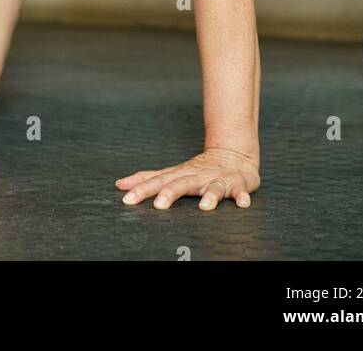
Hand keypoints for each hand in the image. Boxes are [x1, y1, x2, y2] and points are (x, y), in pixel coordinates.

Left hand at [116, 147, 259, 211]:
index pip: (158, 181)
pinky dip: (242, 196)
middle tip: (159, 205)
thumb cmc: (198, 170)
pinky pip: (240, 190)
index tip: (127, 199)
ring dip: (210, 196)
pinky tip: (243, 203)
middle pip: (182, 183)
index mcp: (180, 175)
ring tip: (205, 206)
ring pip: (213, 188)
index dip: (143, 190)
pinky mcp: (237, 183)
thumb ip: (148, 179)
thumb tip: (120, 185)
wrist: (233, 155)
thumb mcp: (172, 173)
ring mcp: (217, 179)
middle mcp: (197, 176)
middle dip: (170, 193)